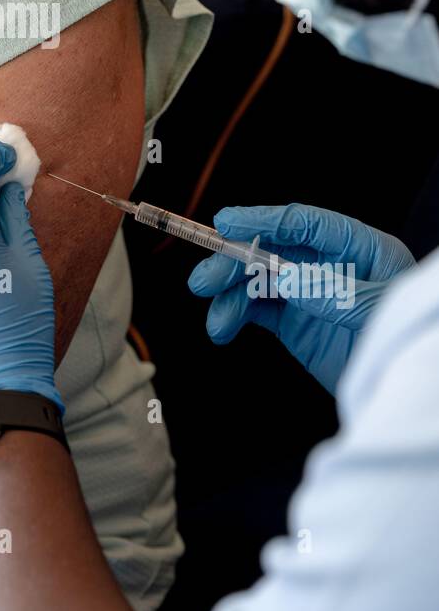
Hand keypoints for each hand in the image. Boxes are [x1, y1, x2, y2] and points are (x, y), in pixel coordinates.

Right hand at [188, 203, 414, 393]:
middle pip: (272, 252)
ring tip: (216, 323)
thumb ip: (334, 293)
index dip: (264, 221)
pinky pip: (257, 311)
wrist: (404, 389)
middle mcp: (329, 266)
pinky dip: (234, 316)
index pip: (306, 224)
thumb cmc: (407, 341)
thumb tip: (286, 277)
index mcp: (360, 249)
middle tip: (203, 281)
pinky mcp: (296, 323)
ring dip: (230, 297)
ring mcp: (309, 294)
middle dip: (234, 264)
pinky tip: (222, 328)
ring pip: (257, 282)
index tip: (226, 222)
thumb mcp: (378, 311)